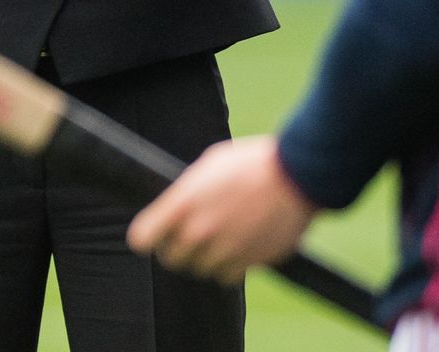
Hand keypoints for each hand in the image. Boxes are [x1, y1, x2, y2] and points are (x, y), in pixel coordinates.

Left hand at [126, 135, 317, 283]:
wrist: (295, 175)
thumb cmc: (249, 162)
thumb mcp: (208, 166)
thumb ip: (188, 193)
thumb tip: (177, 209)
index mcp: (183, 202)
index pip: (143, 238)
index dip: (146, 237)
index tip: (151, 234)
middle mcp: (199, 230)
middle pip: (170, 259)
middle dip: (174, 249)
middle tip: (185, 236)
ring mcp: (224, 249)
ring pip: (199, 269)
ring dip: (203, 258)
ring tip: (216, 236)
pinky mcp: (249, 263)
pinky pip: (226, 276)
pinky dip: (228, 266)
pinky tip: (235, 246)